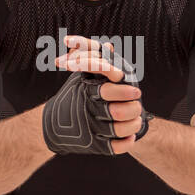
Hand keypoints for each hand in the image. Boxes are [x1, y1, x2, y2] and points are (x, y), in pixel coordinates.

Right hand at [42, 36, 151, 156]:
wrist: (56, 126)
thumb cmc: (75, 95)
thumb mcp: (82, 77)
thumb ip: (96, 61)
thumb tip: (108, 47)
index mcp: (88, 92)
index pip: (107, 91)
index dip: (123, 91)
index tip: (135, 91)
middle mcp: (89, 111)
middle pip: (116, 111)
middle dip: (132, 108)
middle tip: (137, 104)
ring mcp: (93, 129)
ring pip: (120, 129)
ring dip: (133, 124)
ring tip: (136, 119)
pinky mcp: (96, 146)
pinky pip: (117, 147)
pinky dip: (127, 142)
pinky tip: (130, 136)